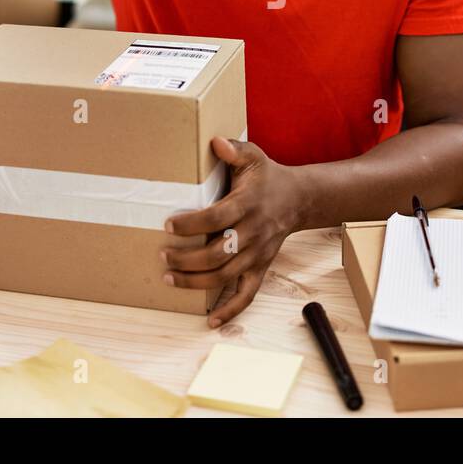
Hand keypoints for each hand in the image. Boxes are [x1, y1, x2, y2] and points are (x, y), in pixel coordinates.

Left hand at [161, 136, 305, 327]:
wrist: (299, 199)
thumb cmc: (268, 176)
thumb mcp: (253, 156)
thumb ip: (234, 149)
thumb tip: (214, 142)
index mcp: (248, 204)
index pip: (217, 218)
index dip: (192, 224)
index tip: (168, 225)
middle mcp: (253, 232)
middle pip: (218, 253)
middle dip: (187, 258)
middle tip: (163, 256)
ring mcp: (258, 254)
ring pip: (226, 276)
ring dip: (196, 281)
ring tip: (169, 277)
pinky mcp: (261, 267)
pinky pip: (247, 295)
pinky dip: (230, 311)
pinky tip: (210, 321)